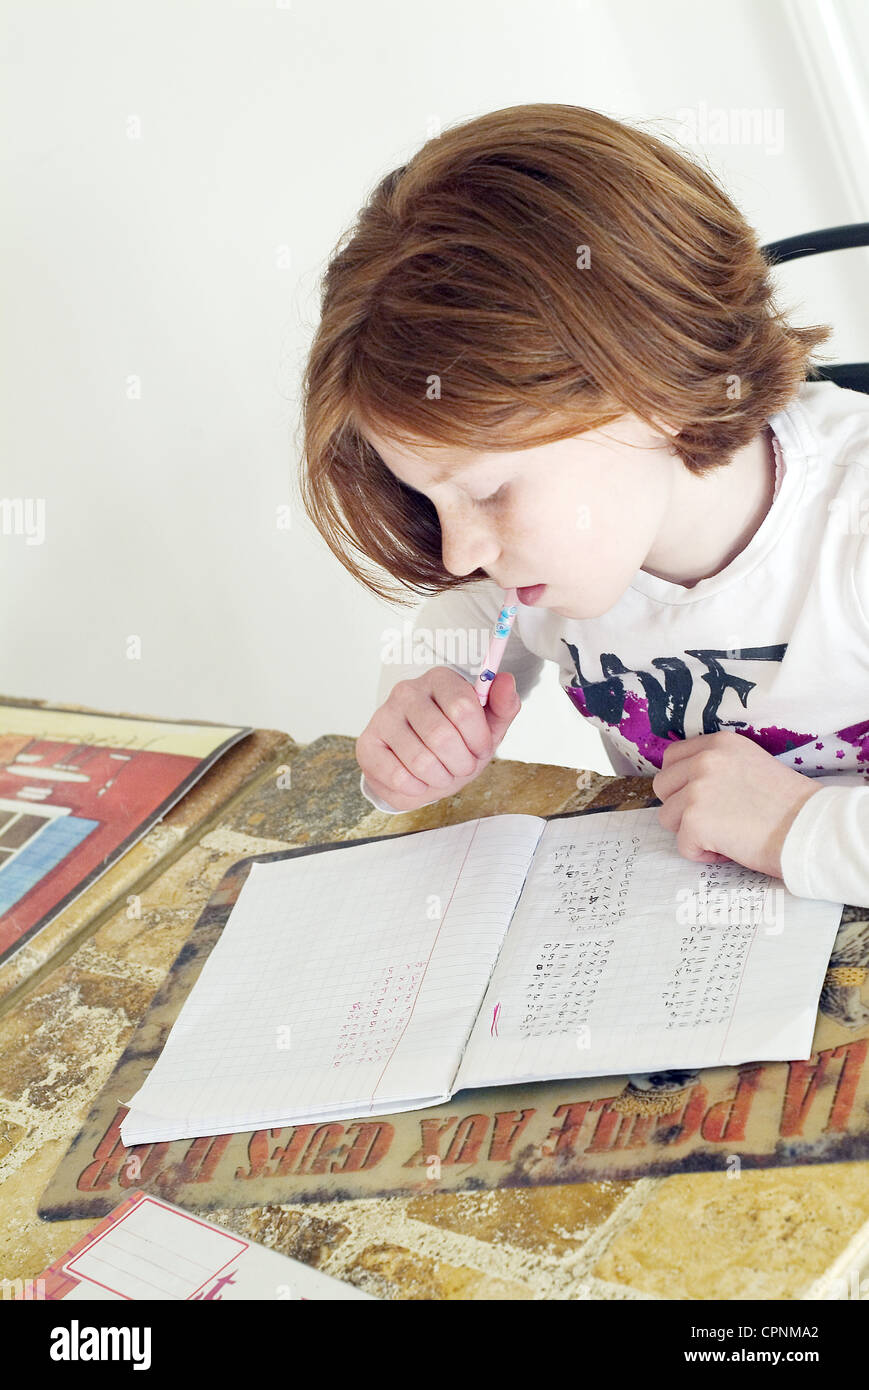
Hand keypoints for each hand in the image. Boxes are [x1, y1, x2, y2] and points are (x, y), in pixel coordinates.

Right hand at [356, 667, 521, 812]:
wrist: (420, 766)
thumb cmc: (457, 741)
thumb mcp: (488, 726)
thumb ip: (503, 705)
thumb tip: (506, 680)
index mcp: (440, 679)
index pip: (464, 707)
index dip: (478, 739)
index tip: (479, 748)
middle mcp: (407, 691)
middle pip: (442, 736)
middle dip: (461, 763)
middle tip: (461, 766)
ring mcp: (383, 716)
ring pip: (421, 760)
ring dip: (440, 779)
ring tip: (441, 774)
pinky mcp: (367, 744)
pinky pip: (398, 776)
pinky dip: (417, 788)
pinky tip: (419, 781)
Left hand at [651, 729, 821, 877]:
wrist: (809, 828)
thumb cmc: (788, 805)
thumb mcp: (750, 764)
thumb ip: (717, 766)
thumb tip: (684, 784)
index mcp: (719, 744)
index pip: (672, 757)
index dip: (681, 782)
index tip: (701, 798)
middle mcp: (704, 760)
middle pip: (663, 786)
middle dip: (682, 807)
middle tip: (714, 819)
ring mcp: (696, 789)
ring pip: (668, 817)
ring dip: (691, 831)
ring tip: (726, 835)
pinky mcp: (694, 820)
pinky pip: (682, 845)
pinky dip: (703, 854)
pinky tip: (730, 849)